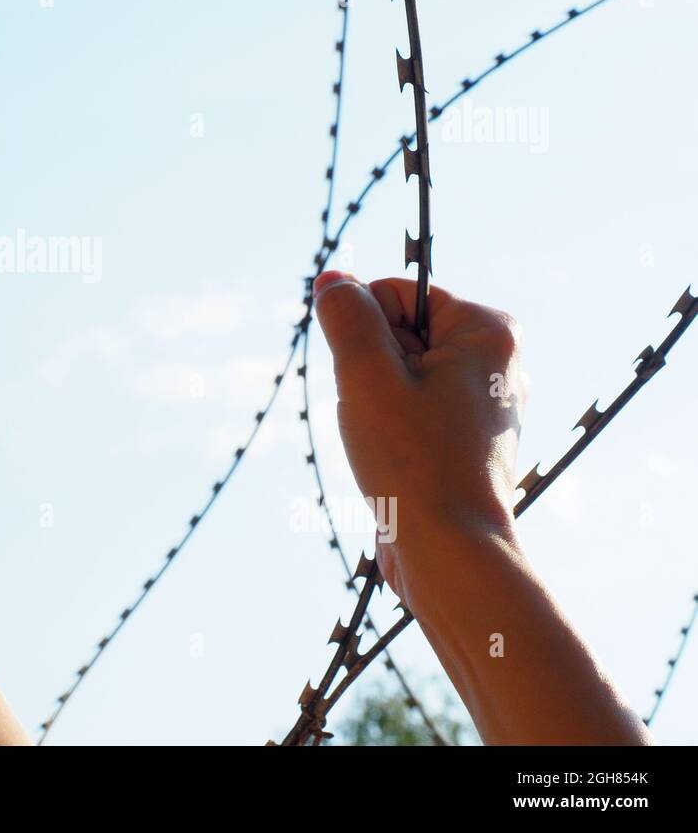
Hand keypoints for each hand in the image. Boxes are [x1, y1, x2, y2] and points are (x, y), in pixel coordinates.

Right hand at [312, 271, 525, 601]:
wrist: (450, 552)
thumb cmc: (413, 461)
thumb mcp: (365, 374)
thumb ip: (346, 316)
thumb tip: (332, 280)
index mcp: (488, 329)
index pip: (395, 293)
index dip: (364, 334)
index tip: (375, 383)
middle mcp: (499, 359)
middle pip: (399, 334)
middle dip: (372, 369)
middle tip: (382, 416)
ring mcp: (488, 401)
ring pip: (401, 375)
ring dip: (377, 403)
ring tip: (391, 443)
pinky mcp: (472, 438)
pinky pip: (414, 410)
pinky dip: (393, 430)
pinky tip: (399, 462)